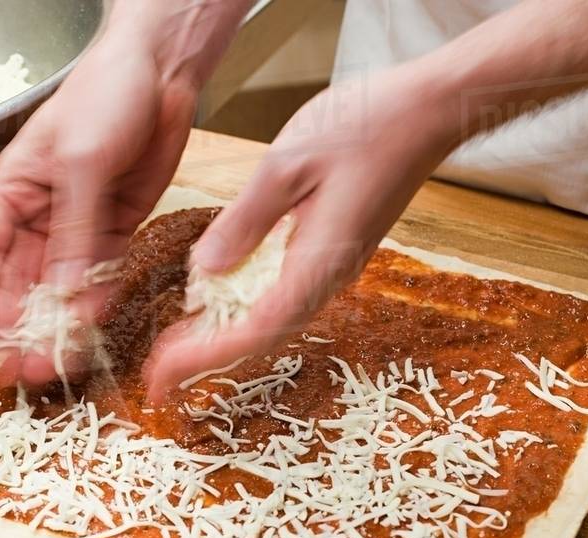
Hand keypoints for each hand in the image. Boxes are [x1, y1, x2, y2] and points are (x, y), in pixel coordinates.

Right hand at [0, 35, 198, 384]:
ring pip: (62, 286)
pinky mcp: (118, 228)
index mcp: (9, 192)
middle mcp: (39, 215)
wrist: (160, 71)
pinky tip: (94, 327)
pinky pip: (103, 273)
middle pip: (21, 282)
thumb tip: (64, 291)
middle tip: (23, 370)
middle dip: (21, 327)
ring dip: (59, 324)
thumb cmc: (103, 94)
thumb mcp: (80, 160)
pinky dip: (99, 300)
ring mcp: (78, 225)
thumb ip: (72, 228)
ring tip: (57, 362)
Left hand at [144, 64, 459, 400]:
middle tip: (158, 375)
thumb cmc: (367, 125)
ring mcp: (334, 266)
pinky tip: (219, 303)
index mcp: (318, 262)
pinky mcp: (335, 251)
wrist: (430, 111)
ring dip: (224, 338)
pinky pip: (284, 295)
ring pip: (273, 320)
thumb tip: (205, 270)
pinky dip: (245, 310)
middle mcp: (329, 276)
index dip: (204, 358)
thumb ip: (245, 221)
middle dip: (206, 359)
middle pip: (262, 337)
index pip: (253, 330)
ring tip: (178, 347)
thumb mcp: (287, 163)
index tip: (163, 375)